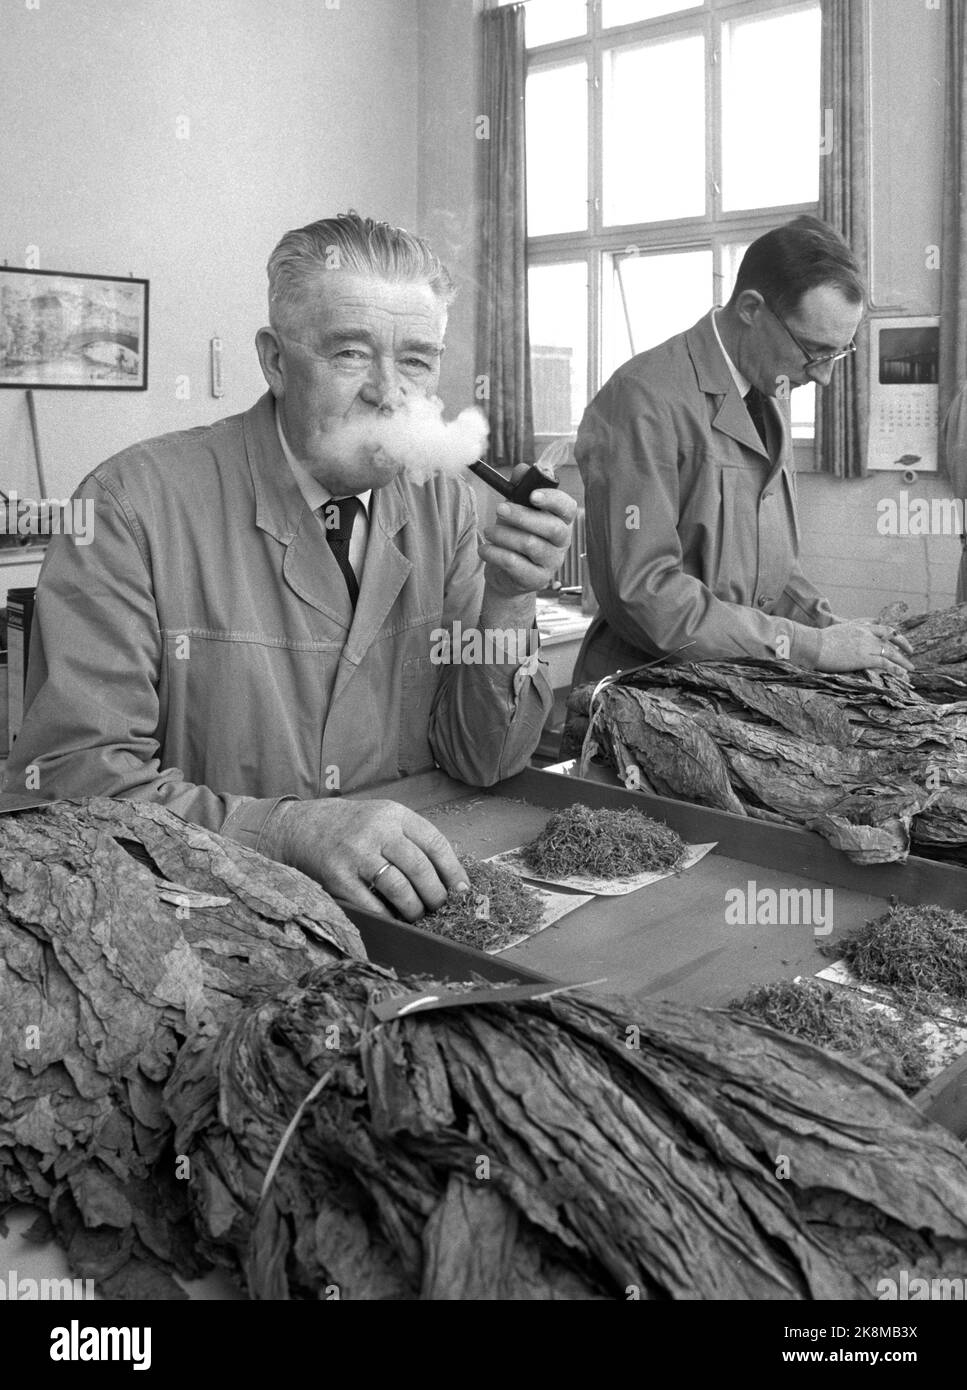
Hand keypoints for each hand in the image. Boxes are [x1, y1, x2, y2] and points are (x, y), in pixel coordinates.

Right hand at [260, 798, 468, 921]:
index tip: (462, 891)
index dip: (453, 871)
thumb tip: (449, 880)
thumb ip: (412, 841)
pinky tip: (393, 919)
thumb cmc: (353, 828)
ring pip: (399, 889)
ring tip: (416, 914)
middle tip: (439, 907)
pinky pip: (372, 905)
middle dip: (436, 895)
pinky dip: (388, 917)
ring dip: (414, 909)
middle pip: (420, 868)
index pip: (435, 843)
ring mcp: (356, 853)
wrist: (302, 827)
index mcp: (394, 814)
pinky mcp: (338, 877)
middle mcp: (377, 830)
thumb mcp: (384, 820)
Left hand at [479, 470, 576, 599]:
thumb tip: (522, 468)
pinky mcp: (537, 580)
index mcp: (561, 520)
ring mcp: (552, 563)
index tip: (532, 495)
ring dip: (504, 535)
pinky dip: (495, 553)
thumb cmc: (514, 536)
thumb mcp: (515, 509)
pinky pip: (515, 564)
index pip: (567, 507)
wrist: (506, 575)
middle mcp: (562, 542)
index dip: (553, 500)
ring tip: (488, 531)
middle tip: (499, 508)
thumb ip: (519, 488)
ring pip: (531, 545)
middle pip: (551, 527)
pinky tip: (484, 549)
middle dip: (522, 516)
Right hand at [815, 621, 914, 675]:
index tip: (895, 636)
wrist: (812, 644)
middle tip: (911, 650)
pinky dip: (896, 669)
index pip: (879, 625)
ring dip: (903, 660)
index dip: (890, 632)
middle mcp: (865, 633)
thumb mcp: (833, 630)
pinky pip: (885, 663)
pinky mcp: (864, 658)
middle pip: (891, 636)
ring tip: (910, 667)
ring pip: (891, 651)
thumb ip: (845, 631)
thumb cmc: (816, 640)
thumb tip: (843, 637)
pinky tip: (903, 674)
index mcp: (858, 626)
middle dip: (903, 643)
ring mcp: (866, 645)